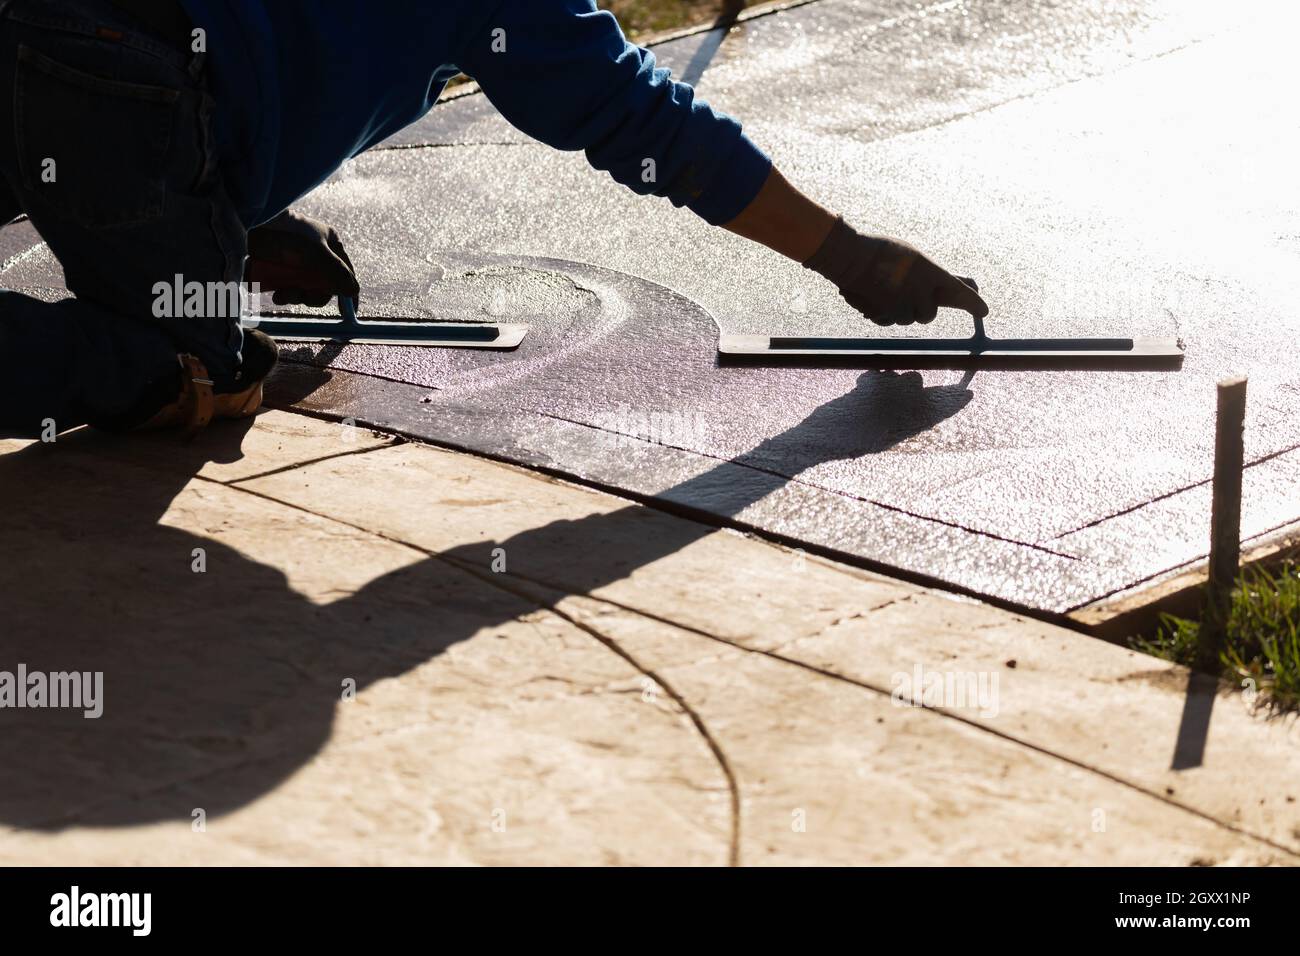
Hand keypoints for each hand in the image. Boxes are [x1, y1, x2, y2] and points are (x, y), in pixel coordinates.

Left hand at [245, 210, 359, 307]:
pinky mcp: (279, 271)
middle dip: (315, 294)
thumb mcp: (317, 253)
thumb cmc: (286, 232)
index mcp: (330, 244)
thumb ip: (338, 273)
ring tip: (285, 294)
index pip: (346, 270)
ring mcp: (297, 264)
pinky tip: (277, 294)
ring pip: (307, 290)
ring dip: (298, 297)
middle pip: (326, 285)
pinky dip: (286, 296)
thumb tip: (354, 291)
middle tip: (306, 297)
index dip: (348, 289)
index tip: (349, 310)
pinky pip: (289, 290)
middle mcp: (316, 255)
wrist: (247, 224)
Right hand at [803, 217, 986, 325]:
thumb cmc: (883, 252)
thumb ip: (934, 275)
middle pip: (928, 315)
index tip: (983, 312)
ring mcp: (903, 306)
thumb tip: (961, 285)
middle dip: (921, 309)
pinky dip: (884, 313)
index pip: (960, 292)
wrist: (851, 258)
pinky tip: (876, 297)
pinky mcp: (886, 316)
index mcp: (932, 274)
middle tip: (910, 295)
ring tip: (887, 290)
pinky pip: (889, 322)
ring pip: (908, 319)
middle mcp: (921, 293)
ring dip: (900, 310)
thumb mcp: (916, 258)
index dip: (973, 303)